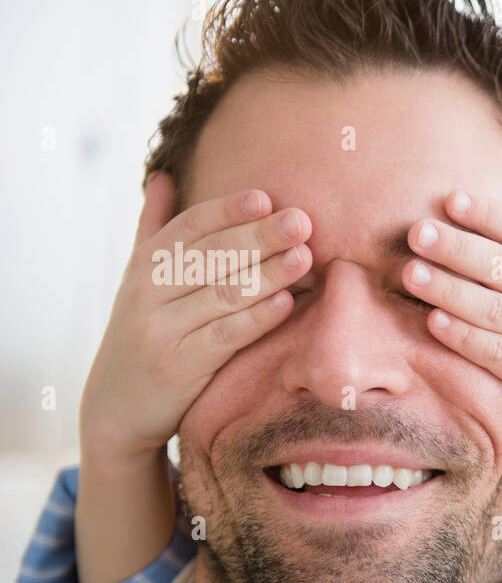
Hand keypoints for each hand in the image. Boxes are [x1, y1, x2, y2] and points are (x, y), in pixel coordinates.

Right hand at [79, 173, 311, 462]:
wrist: (116, 406)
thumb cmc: (141, 332)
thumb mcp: (139, 279)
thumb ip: (154, 227)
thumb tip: (163, 175)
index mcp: (145, 264)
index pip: (190, 226)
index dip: (228, 210)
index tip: (266, 197)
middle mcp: (148, 292)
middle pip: (212, 256)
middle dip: (259, 237)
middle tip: (301, 221)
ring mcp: (163, 330)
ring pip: (222, 294)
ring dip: (267, 274)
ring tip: (304, 257)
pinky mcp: (181, 366)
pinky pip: (225, 336)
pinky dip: (256, 318)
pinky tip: (286, 304)